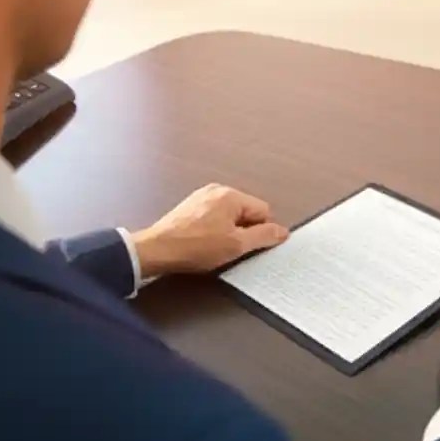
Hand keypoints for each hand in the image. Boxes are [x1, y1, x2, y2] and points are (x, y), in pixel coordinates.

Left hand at [132, 184, 288, 278]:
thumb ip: (264, 236)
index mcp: (231, 195)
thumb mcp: (236, 245)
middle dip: (243, 231)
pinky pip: (214, 216)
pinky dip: (214, 229)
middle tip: (231, 248)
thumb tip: (282, 232)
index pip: (263, 211)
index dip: (261, 232)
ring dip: (228, 231)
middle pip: (246, 211)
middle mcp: (217, 190)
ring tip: (214, 247)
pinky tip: (204, 243)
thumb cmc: (194, 246)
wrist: (157, 250)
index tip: (250, 246)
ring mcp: (202, 197)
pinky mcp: (191, 207)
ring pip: (230, 215)